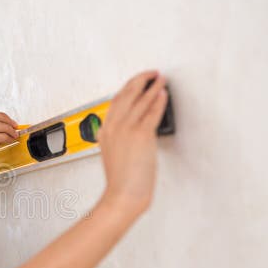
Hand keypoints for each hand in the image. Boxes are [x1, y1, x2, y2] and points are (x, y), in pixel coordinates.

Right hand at [98, 70, 168, 215]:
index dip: (128, 87)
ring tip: (160, 79)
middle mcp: (113, 127)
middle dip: (140, 80)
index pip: (116, 101)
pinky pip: (152, 111)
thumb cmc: (121, 181)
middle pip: (126, 94)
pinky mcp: (141, 134)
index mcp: (104, 131)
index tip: (137, 82)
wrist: (124, 194)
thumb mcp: (113, 155)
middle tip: (151, 74)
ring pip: (140, 99)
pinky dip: (158, 99)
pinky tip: (163, 94)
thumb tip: (132, 131)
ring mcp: (126, 129)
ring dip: (152, 86)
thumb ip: (119, 139)